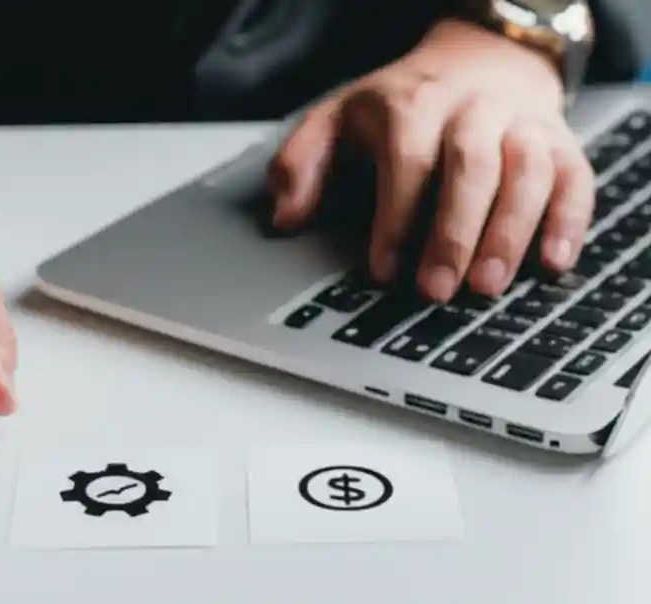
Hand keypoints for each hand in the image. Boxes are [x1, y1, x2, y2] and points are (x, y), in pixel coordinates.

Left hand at [270, 19, 594, 300]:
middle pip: (471, 167)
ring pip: (527, 172)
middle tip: (437, 290)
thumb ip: (301, 164)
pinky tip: (552, 263)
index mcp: (411, 105)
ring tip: (487, 287)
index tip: (382, 270)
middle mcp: (472, 110)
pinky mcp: (562, 143)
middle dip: (453, 233)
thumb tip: (283, 218)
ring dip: (510, 232)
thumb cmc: (399, 105)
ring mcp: (522, 124)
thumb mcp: (336, 120)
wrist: (481, 58)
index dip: (395, 219)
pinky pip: (576, 179)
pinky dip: (568, 222)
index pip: (407, 161)